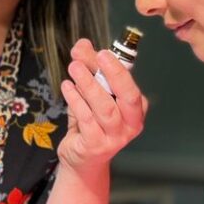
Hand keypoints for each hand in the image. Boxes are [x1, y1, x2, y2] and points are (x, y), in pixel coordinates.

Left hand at [57, 40, 145, 174]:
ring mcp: (115, 137)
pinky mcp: (96, 146)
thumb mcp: (92, 93)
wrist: (82, 160)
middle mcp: (131, 124)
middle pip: (127, 97)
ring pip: (105, 108)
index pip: (131, 85)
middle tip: (99, 55)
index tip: (102, 52)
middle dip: (114, 74)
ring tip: (75, 67)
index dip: (117, 67)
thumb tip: (82, 44)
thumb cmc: (91, 123)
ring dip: (89, 85)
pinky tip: (67, 86)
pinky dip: (76, 100)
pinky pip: (86, 120)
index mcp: (136, 109)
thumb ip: (89, 68)